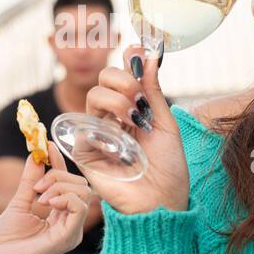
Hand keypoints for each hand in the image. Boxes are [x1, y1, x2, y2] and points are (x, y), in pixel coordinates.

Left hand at [0, 148, 88, 253]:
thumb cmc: (6, 240)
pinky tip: (46, 203)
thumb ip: (29, 181)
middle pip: (81, 185)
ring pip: (82, 193)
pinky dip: (64, 197)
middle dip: (58, 176)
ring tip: (38, 197)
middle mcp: (71, 223)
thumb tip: (36, 156)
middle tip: (35, 187)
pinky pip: (78, 207)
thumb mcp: (19, 202)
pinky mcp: (68, 238)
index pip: (70, 183)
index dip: (60, 162)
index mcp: (62, 216)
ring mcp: (72, 232)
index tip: (47, 146)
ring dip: (59, 186)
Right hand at [82, 44, 188, 214]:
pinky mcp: (85, 151)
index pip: (123, 73)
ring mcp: (97, 132)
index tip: (140, 52)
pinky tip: (120, 139)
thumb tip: (150, 56)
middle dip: (122, 79)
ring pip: (94, 96)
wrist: (162, 201)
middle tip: (139, 98)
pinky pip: (85, 125)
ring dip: (116, 100)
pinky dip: (104, 126)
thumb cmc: (168, 168)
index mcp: (132, 108)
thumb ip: (154, 92)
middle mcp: (112, 116)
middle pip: (104, 78)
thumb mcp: (166, 124)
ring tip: (134, 118)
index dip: (129, 58)